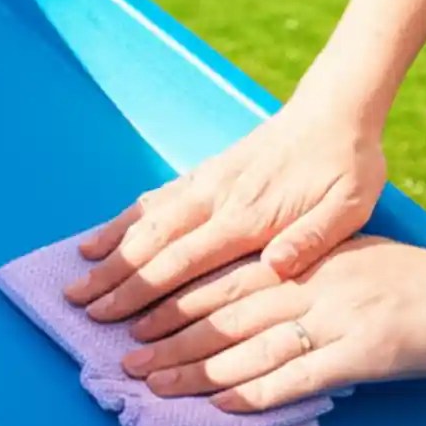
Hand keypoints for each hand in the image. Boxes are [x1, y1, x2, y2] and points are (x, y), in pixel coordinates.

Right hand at [62, 99, 386, 326]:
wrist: (338, 110)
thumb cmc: (347, 166)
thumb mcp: (347, 208)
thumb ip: (311, 240)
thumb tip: (276, 268)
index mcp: (249, 218)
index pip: (184, 261)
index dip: (144, 290)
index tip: (112, 315)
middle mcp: (218, 199)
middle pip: (154, 243)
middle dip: (114, 276)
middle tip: (77, 303)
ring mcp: (207, 183)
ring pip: (147, 219)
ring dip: (111, 248)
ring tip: (78, 274)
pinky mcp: (206, 173)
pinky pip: (157, 199)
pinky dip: (126, 218)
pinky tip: (105, 236)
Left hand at [116, 236, 425, 411]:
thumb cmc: (421, 283)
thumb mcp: (356, 259)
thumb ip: (306, 269)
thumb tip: (253, 290)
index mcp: (312, 255)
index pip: (230, 277)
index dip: (180, 299)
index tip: (139, 317)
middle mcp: (318, 279)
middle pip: (228, 310)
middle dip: (172, 336)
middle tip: (127, 358)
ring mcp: (342, 314)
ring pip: (252, 344)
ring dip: (198, 368)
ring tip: (156, 384)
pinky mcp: (367, 351)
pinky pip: (299, 375)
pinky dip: (256, 392)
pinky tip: (221, 404)